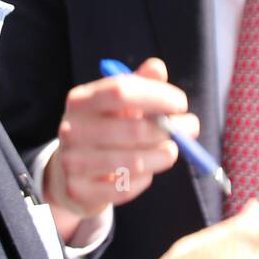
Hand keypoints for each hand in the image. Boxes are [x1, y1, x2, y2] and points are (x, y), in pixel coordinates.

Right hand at [44, 58, 195, 225]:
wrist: (69, 173)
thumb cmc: (104, 130)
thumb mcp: (118, 104)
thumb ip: (139, 84)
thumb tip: (157, 67)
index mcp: (80, 101)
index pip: (121, 91)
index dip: (157, 96)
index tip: (181, 104)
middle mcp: (71, 129)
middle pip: (133, 129)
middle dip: (169, 129)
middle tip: (190, 128)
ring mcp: (72, 162)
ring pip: (133, 161)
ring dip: (163, 155)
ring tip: (172, 150)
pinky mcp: (80, 191)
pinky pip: (125, 187)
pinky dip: (144, 179)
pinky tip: (147, 171)